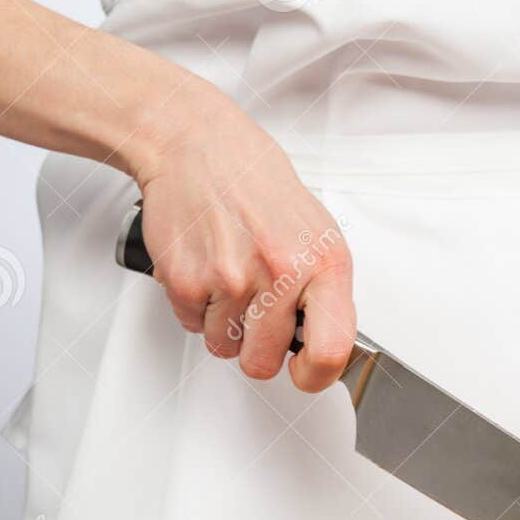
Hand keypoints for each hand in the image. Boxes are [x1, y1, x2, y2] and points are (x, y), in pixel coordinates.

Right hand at [0, 0, 355, 389]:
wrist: (196, 144)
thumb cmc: (255, 184)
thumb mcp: (315, 231)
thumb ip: (323, 289)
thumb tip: (325, 342)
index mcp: (324, 264)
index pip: (332, 350)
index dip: (315, 375)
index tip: (304, 373)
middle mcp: (281, 274)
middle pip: (264, 363)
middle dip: (256, 350)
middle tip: (253, 315)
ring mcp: (232, 280)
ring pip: (224, 347)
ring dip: (222, 323)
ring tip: (227, 276)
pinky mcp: (187, 281)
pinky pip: (192, 325)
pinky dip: (194, 305)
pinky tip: (204, 266)